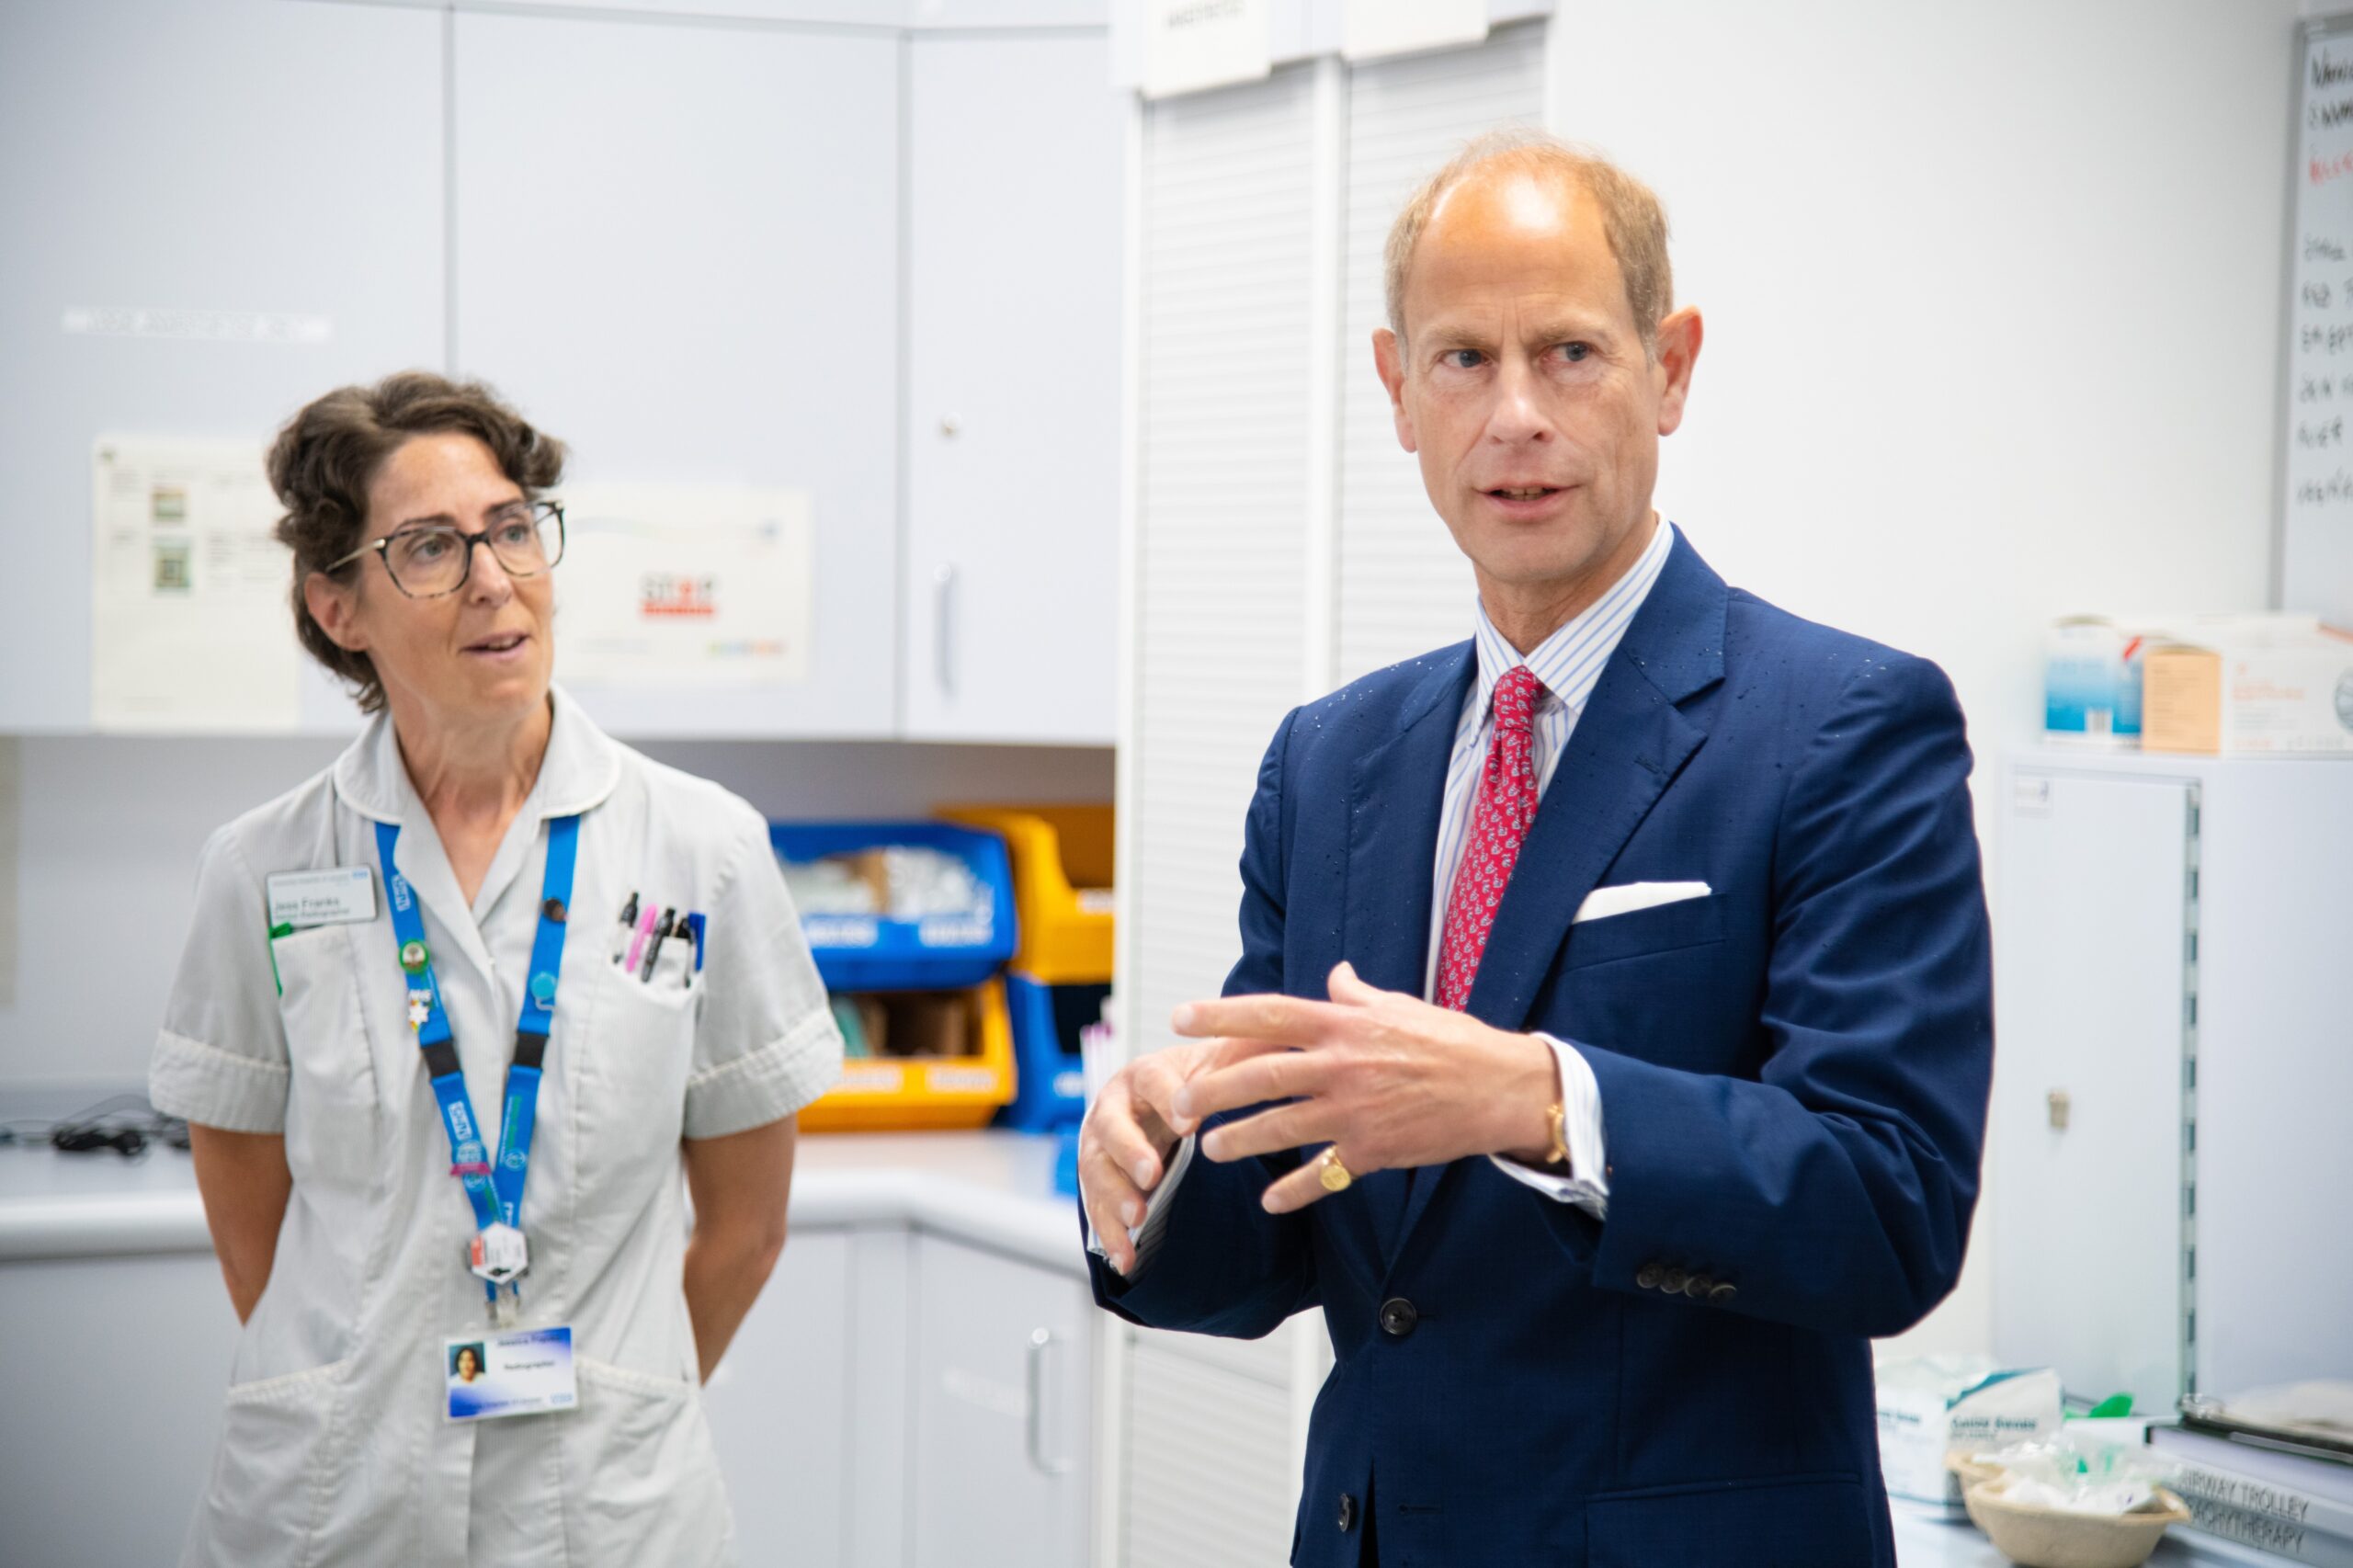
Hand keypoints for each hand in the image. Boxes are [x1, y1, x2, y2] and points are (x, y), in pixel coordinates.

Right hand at [1077, 1038, 1234, 1274]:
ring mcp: (1099, 1147)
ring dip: (1114, 1196)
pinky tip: (1126, 1260)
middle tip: (1151, 1175)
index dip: (1165, 1100)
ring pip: (1096, 1171)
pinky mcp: (1099, 1181)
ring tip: (1138, 1220)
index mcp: (1143, 1074)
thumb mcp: (1218, 1060)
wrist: (1160, 1099)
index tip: (1187, 1122)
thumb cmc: (1194, 1078)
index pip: (1151, 1081)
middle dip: (1129, 1151)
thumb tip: (1281, 1035)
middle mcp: (1112, 1108)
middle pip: (1111, 1128)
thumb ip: (1242, 1051)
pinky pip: (1097, 1210)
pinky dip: (1110, 1236)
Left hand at [1171, 961, 1557, 1214]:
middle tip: (1180, 1104)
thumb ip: (1357, 995)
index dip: (1220, 1015)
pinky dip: (1294, 1191)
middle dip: (1212, 1090)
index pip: (1270, 1014)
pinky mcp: (1373, 1151)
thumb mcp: (1401, 1006)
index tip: (1180, 1017)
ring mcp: (1355, 1111)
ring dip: (1239, 1141)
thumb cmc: (1453, 1042)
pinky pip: (1322, 1175)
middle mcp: (1343, 1065)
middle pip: (1261, 1076)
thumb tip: (1334, 975)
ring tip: (1210, 1150)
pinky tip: (1269, 1202)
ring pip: (1280, 1128)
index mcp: (1345, 1025)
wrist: (1501, 1088)